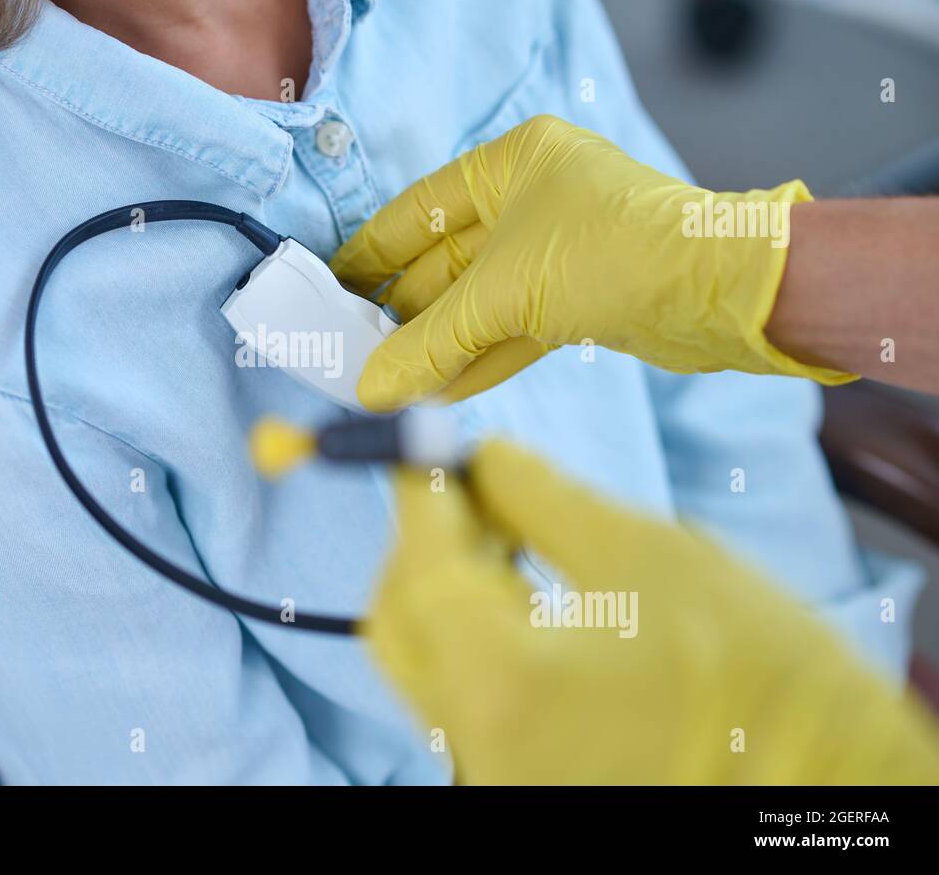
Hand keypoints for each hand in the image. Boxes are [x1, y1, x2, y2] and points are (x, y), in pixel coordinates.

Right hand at [332, 115, 851, 412]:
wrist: (721, 292)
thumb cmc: (613, 254)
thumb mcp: (505, 291)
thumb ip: (430, 340)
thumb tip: (373, 388)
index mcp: (512, 163)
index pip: (416, 212)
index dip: (369, 254)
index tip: (329, 289)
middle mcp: (533, 199)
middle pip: (445, 261)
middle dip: (401, 312)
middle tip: (351, 353)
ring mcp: (559, 250)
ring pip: (478, 301)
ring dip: (436, 343)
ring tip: (385, 382)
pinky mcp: (581, 297)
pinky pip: (511, 328)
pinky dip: (475, 358)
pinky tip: (433, 388)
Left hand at [365, 440, 938, 783]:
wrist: (823, 787)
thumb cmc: (761, 674)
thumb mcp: (648, 552)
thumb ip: (538, 497)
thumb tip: (481, 459)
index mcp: (501, 682)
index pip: (419, 565)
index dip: (418, 489)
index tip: (423, 436)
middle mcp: (474, 741)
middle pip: (399, 619)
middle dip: (425, 540)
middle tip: (470, 483)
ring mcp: (490, 769)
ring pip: (425, 660)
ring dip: (447, 584)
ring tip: (503, 530)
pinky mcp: (515, 776)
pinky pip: (460, 695)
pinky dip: (472, 634)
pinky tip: (518, 589)